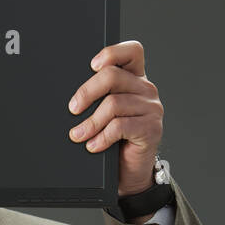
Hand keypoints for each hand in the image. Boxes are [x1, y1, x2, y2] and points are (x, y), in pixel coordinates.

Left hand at [67, 39, 162, 195]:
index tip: (91, 66)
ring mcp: (151, 109)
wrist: (129, 172)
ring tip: (78, 135)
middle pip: (113, 76)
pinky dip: (101, 137)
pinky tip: (93, 145)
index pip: (132, 51)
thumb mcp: (104, 114)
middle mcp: (146, 90)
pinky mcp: (151, 129)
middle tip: (73, 108)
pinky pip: (120, 127)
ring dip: (90, 122)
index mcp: (136, 79)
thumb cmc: (114, 141)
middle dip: (87, 92)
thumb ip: (98, 97)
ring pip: (113, 104)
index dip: (112, 53)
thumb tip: (72, 98)